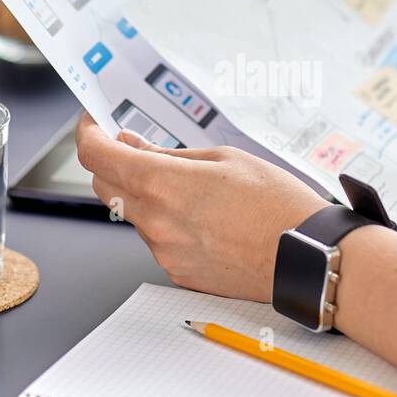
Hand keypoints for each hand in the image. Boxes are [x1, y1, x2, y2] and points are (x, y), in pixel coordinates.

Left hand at [75, 114, 327, 301]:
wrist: (307, 257)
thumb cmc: (277, 204)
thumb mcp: (224, 159)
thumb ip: (169, 155)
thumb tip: (133, 147)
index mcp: (162, 184)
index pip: (96, 156)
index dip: (88, 134)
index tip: (95, 124)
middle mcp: (155, 222)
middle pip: (106, 186)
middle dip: (113, 162)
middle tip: (136, 146)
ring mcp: (165, 252)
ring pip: (135, 214)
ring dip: (148, 196)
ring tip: (196, 189)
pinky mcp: (179, 273)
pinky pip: (159, 240)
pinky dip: (170, 223)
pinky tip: (207, 218)